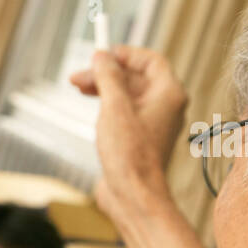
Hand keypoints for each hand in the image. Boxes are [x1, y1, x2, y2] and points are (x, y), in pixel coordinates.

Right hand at [69, 46, 187, 219]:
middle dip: (106, 73)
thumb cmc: (130, 154)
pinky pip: (124, 111)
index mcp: (168, 94)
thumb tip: (103, 57)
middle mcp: (165, 106)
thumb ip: (109, 77)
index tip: (101, 53)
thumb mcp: (114, 107)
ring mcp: (152, 122)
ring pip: (127, 94)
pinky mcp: (139, 137)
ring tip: (78, 87)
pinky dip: (107, 105)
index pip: (150, 60)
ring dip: (103, 87)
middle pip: (135, 77)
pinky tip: (91, 108)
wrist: (132, 193)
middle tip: (79, 75)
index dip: (124, 54)